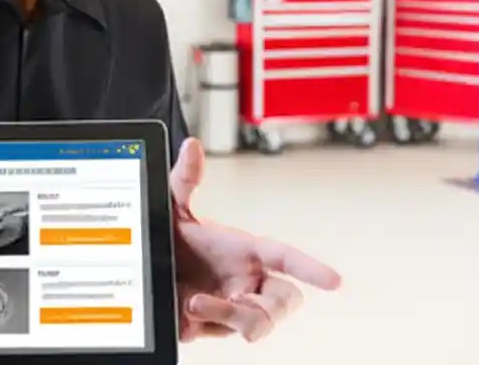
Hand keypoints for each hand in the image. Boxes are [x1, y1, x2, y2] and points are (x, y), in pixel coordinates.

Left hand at [170, 138, 340, 343]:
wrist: (144, 271)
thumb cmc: (171, 240)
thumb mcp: (173, 209)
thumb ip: (184, 180)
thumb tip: (190, 146)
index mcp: (245, 251)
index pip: (286, 258)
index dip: (311, 268)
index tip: (334, 281)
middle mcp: (246, 281)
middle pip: (285, 300)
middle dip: (274, 306)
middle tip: (239, 301)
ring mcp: (232, 307)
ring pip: (257, 323)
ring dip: (230, 317)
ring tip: (194, 303)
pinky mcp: (212, 328)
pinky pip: (220, 334)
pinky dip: (204, 326)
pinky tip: (183, 318)